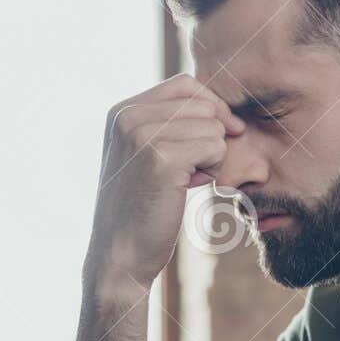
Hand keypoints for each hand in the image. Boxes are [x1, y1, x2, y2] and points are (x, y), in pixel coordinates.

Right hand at [87, 74, 244, 294]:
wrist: (120, 255)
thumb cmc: (139, 208)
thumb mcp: (143, 155)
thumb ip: (166, 124)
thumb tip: (218, 103)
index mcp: (121, 112)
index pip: (184, 85)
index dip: (210, 108)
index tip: (218, 137)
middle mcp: (127, 117)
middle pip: (202, 102)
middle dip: (210, 134)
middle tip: (192, 169)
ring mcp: (142, 135)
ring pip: (212, 125)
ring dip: (212, 155)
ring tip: (186, 180)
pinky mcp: (161, 158)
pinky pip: (215, 146)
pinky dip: (212, 169)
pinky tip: (189, 187)